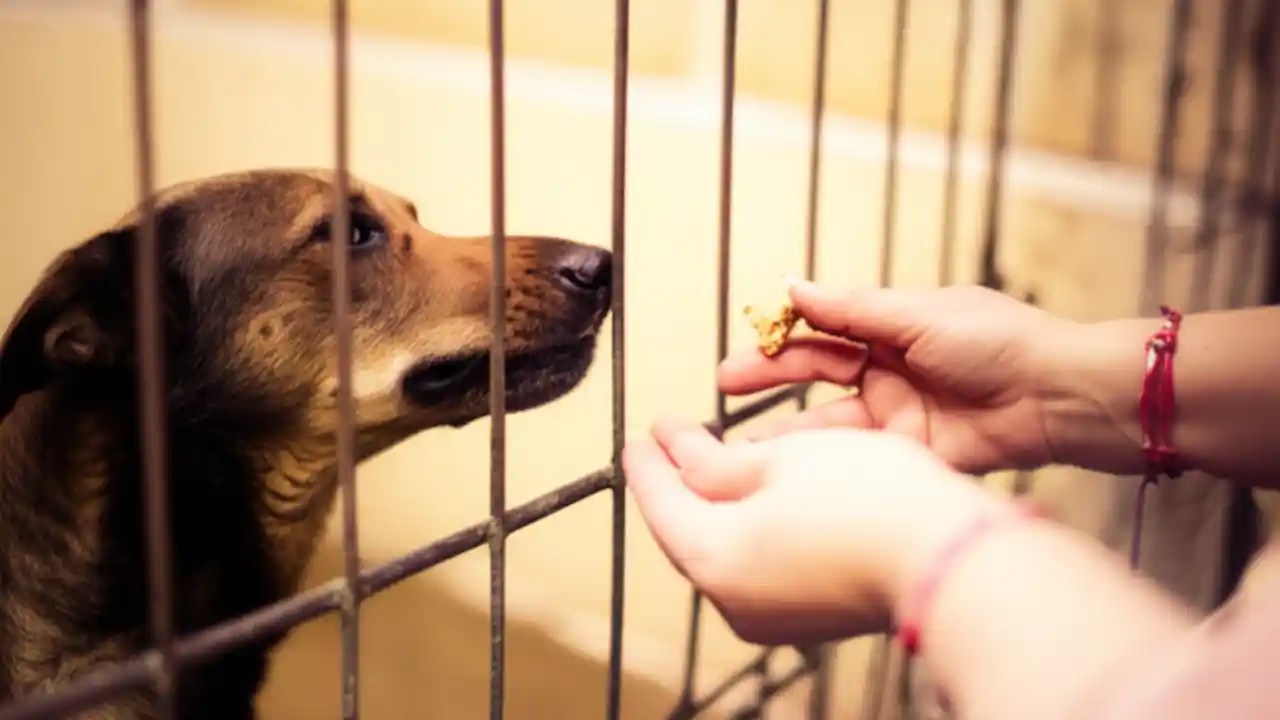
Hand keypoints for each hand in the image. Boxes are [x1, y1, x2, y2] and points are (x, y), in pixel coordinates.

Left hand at [622, 417, 1004, 645]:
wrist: (949, 559)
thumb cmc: (866, 499)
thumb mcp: (780, 459)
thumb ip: (716, 463)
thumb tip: (679, 457)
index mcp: (712, 559)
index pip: (660, 504)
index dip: (648, 462)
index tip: (641, 434)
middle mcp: (731, 601)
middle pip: (689, 531)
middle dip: (682, 482)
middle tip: (674, 439)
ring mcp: (772, 616)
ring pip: (727, 548)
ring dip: (721, 504)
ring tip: (721, 459)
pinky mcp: (810, 617)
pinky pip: (762, 565)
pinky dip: (755, 528)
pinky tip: (766, 496)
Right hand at [721, 281, 1082, 473]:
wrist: (1057, 396)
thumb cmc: (999, 340)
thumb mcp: (917, 315)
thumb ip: (850, 309)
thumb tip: (791, 286)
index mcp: (891, 327)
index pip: (823, 327)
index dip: (783, 332)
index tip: (748, 337)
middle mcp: (887, 369)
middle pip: (815, 372)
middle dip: (769, 375)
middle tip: (724, 382)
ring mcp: (896, 414)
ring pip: (828, 422)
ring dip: (786, 430)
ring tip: (739, 440)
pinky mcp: (910, 454)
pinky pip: (857, 458)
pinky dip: (824, 464)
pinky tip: (788, 469)